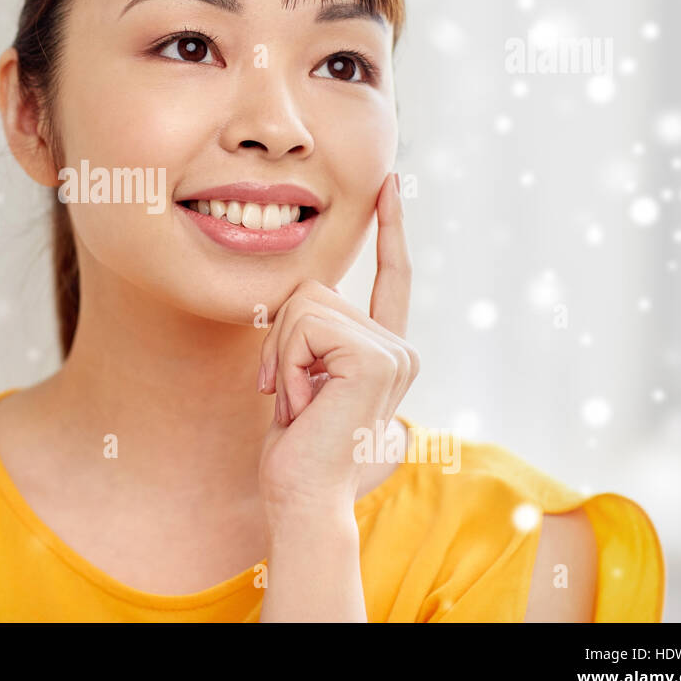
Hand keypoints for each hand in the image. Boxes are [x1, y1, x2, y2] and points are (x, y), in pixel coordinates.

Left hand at [256, 172, 418, 514]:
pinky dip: (287, 362)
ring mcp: (394, 352)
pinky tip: (301, 403)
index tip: (388, 183)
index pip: (392, 278)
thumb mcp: (302, 378)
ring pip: (305, 304)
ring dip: (281, 355)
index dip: (390, 228)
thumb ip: (313, 336)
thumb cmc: (296, 450)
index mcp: (385, 351)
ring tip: (297, 403)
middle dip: (281, 340)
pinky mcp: (378, 358)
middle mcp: (399, 347)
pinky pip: (304, 325)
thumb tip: (305, 288)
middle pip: (316, 291)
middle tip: (288, 394)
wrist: (302, 497)